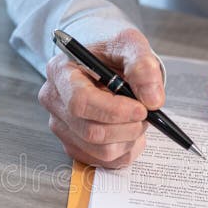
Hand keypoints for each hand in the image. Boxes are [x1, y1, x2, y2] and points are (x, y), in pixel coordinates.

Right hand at [39, 28, 163, 167]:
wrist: (103, 63)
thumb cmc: (111, 53)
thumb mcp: (130, 45)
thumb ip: (142, 66)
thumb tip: (153, 100)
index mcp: (60, 72)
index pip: (80, 102)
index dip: (114, 111)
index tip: (141, 109)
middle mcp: (54, 101)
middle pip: (91, 132)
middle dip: (128, 128)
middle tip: (146, 114)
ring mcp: (62, 127)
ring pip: (100, 151)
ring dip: (129, 140)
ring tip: (138, 119)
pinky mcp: (74, 145)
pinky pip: (105, 162)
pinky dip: (126, 150)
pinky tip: (130, 131)